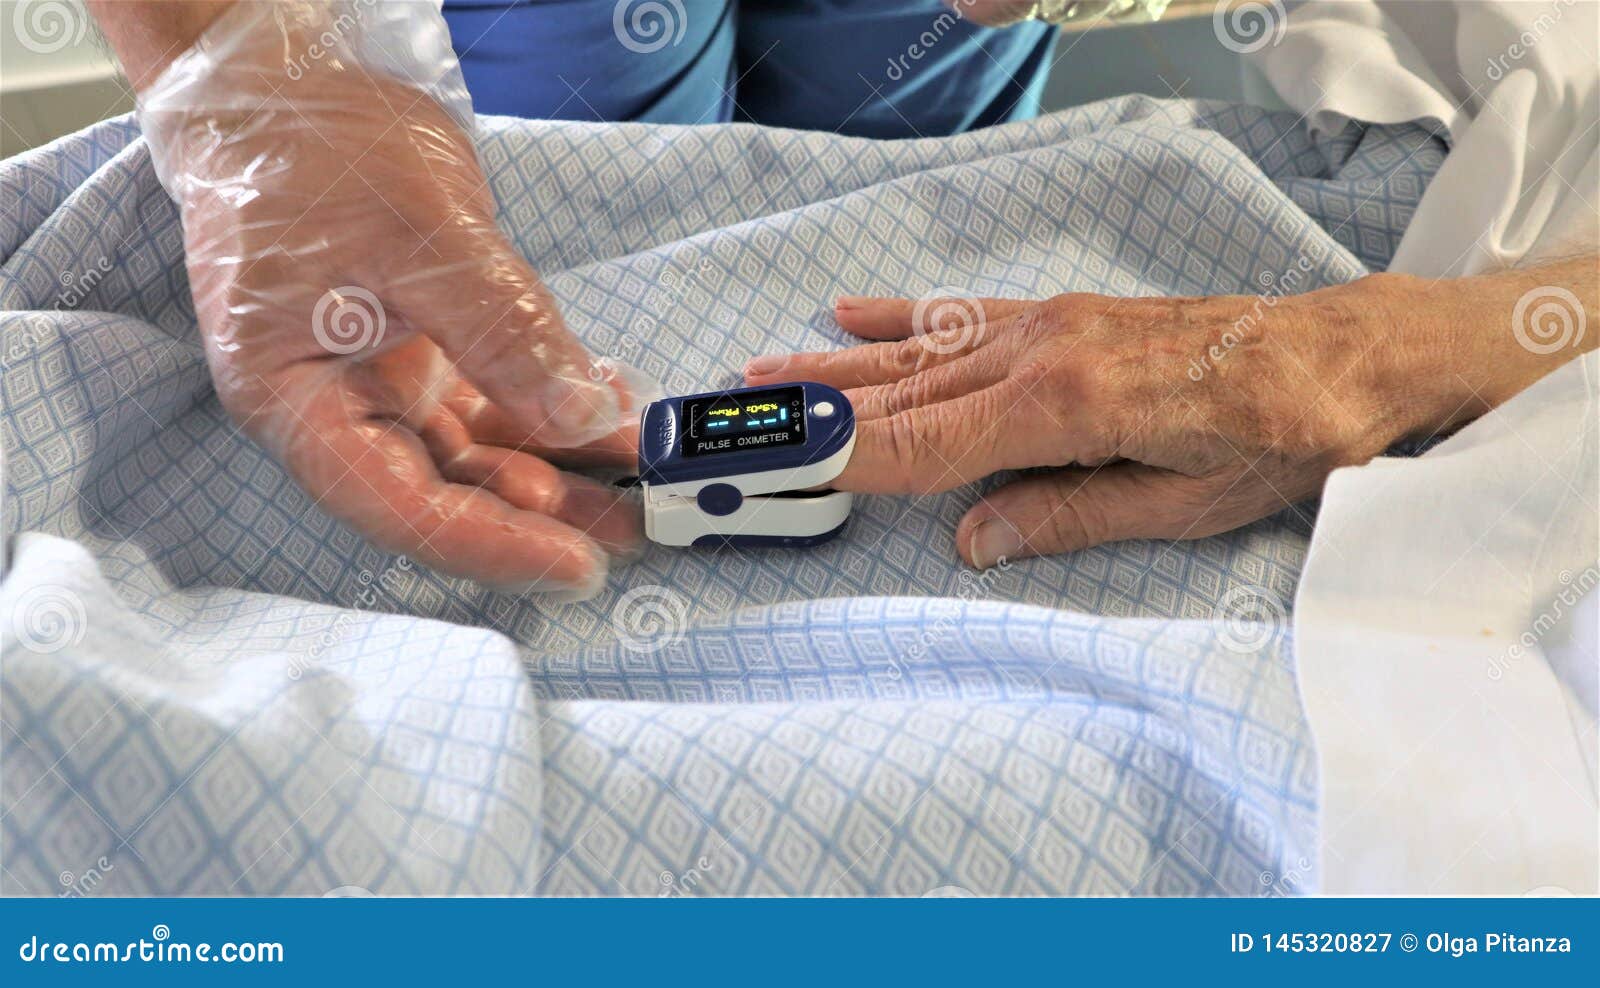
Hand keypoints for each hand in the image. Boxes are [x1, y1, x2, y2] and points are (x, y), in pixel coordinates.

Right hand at [136, 4, 643, 596]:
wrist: (287, 86)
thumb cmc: (313, 148)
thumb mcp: (420, 233)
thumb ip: (502, 330)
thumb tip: (580, 418)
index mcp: (295, 400)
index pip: (398, 505)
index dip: (491, 545)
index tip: (575, 565)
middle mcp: (336, 406)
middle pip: (447, 490)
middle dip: (545, 514)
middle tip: (635, 526)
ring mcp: (382, 380)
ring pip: (480, 450)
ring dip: (561, 465)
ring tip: (640, 475)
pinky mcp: (424, 352)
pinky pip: (495, 398)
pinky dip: (550, 405)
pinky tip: (607, 406)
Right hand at [746, 272, 1583, 567]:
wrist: (1342, 357)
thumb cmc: (1277, 441)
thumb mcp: (1180, 508)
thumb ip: (1065, 518)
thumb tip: (972, 542)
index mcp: (1063, 409)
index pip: (922, 445)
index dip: (839, 459)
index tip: (766, 468)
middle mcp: (1038, 353)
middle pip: (899, 396)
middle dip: (808, 415)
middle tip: (727, 427)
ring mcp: (1045, 325)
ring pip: (915, 352)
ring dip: (832, 368)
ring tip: (759, 376)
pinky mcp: (1060, 315)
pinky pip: (960, 314)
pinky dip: (899, 316)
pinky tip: (849, 314)